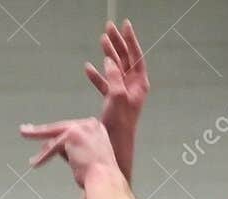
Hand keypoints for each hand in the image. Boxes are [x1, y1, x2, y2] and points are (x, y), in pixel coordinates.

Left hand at [21, 118, 121, 187]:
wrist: (106, 181)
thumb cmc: (99, 177)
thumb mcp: (86, 159)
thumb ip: (71, 150)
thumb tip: (50, 146)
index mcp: (97, 128)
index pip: (72, 129)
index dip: (57, 133)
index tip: (45, 133)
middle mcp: (90, 124)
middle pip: (60, 127)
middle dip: (41, 130)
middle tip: (25, 129)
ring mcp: (81, 129)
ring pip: (54, 136)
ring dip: (39, 142)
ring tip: (25, 135)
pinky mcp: (71, 136)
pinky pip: (53, 148)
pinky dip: (44, 157)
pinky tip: (35, 163)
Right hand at [85, 19, 147, 179]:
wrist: (115, 144)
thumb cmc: (120, 123)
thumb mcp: (118, 97)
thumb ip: (114, 76)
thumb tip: (110, 59)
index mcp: (139, 83)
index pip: (136, 55)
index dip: (130, 40)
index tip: (125, 25)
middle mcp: (132, 86)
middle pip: (125, 58)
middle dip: (117, 43)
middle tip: (109, 27)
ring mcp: (122, 92)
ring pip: (114, 68)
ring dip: (108, 54)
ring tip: (101, 40)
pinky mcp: (112, 100)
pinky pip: (104, 83)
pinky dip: (96, 75)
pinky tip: (88, 68)